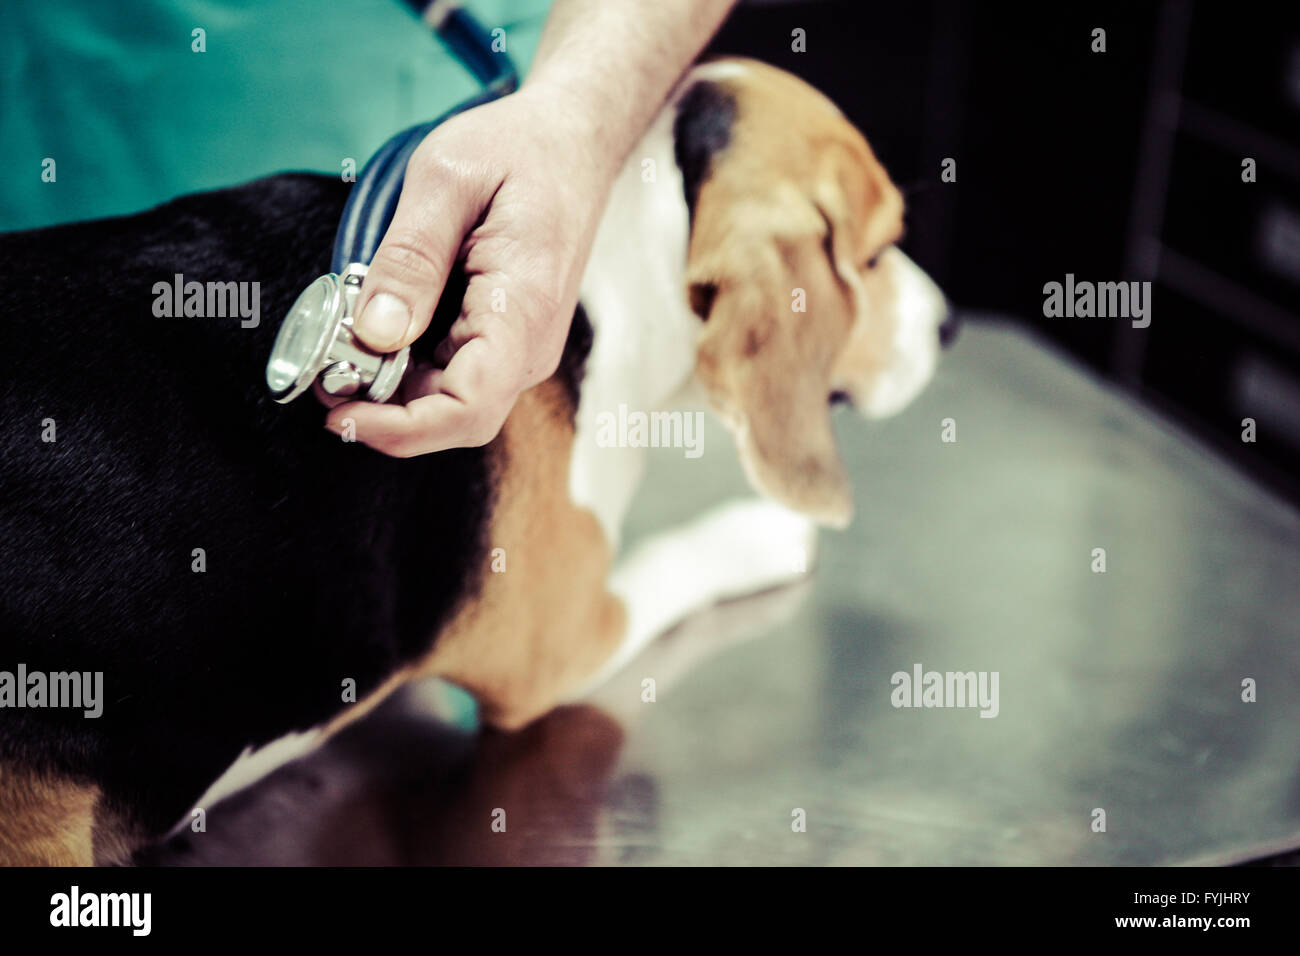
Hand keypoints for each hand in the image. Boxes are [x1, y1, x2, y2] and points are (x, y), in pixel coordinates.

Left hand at [325, 85, 614, 455]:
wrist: (573, 140)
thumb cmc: (518, 147)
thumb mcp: (446, 178)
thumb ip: (409, 258)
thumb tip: (374, 333)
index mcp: (523, 309)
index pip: (468, 407)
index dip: (400, 428)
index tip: (338, 413)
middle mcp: (529, 346)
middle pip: (452, 417)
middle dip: (383, 410)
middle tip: (321, 370)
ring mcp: (520, 349)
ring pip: (448, 403)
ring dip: (390, 389)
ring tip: (339, 340)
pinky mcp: (505, 342)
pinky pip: (452, 377)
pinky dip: (405, 368)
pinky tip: (374, 329)